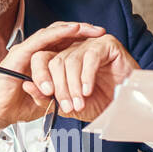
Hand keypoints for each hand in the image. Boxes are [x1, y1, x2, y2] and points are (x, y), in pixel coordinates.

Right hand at [0, 21, 106, 132]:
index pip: (63, 44)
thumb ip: (59, 92)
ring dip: (74, 28)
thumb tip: (76, 95)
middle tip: (100, 31)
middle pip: (61, 34)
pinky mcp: (21, 53)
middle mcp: (34, 52)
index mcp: (40, 61)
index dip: (81, 41)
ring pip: (54, 32)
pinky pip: (43, 39)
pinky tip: (74, 30)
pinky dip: (60, 33)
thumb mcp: (47, 99)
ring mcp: (27, 50)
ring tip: (91, 28)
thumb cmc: (15, 106)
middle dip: (82, 31)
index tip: (99, 41)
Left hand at [20, 33, 138, 120]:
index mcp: (62, 60)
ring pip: (71, 59)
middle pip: (54, 60)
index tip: (46, 94)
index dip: (40, 76)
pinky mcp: (106, 44)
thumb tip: (26, 85)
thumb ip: (47, 98)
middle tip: (66, 106)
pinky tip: (88, 90)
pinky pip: (90, 56)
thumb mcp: (69, 106)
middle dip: (59, 86)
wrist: (125, 107)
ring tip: (79, 103)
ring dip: (73, 85)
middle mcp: (73, 48)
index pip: (42, 59)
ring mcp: (89, 44)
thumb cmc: (101, 104)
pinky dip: (87, 76)